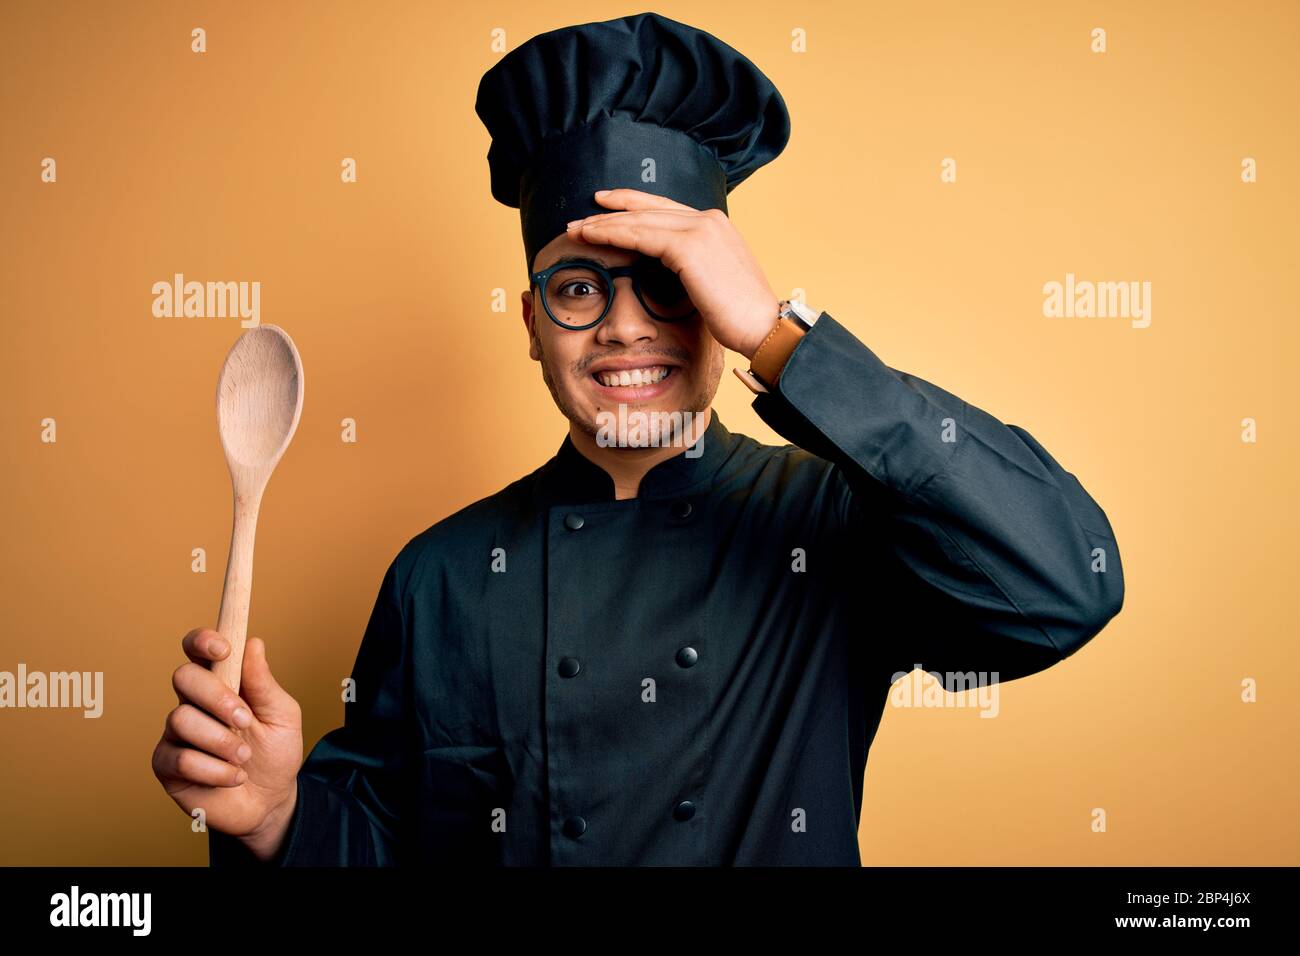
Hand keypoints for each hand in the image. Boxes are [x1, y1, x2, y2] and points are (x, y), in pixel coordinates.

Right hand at [152, 628, 302, 860]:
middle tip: (245, 720)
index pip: (198, 650)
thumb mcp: (282, 715)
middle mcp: (193, 703)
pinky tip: (234, 777)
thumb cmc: (275, 752)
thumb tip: (253, 643)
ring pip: (181, 719)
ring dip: (221, 741)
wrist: (270, 802)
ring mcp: (176, 733)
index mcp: (221, 683)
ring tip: (244, 758)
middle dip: (216, 696)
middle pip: (183, 677)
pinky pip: (180, 758)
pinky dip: (215, 770)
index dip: (203, 641)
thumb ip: (264, 683)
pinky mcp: (166, 765)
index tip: (223, 649)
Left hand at [565, 188, 780, 359]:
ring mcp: (700, 230)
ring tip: (576, 229)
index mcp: (715, 226)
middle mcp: (708, 220)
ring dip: (604, 224)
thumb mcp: (714, 281)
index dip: (633, 205)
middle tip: (580, 218)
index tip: (606, 207)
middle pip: (648, 208)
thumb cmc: (739, 316)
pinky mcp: (690, 247)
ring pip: (640, 219)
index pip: (666, 208)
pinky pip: (640, 236)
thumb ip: (693, 266)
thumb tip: (668, 271)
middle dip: (611, 212)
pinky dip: (613, 234)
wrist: (762, 326)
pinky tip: (592, 237)